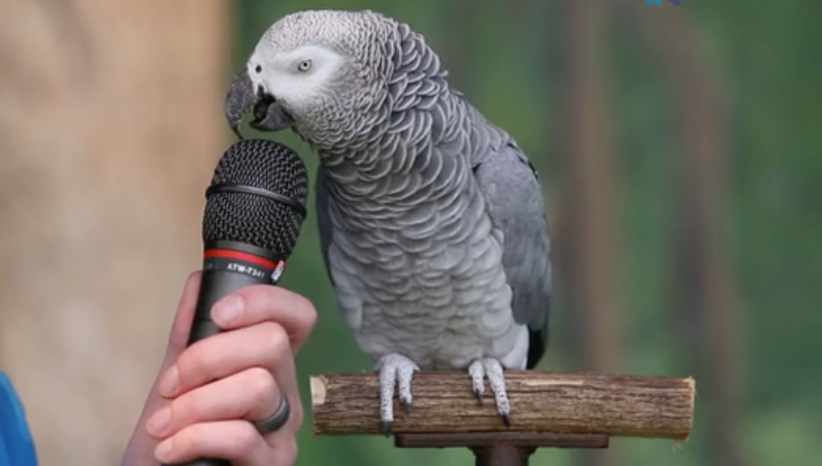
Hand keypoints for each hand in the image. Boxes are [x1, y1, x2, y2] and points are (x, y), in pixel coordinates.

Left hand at [122, 272, 316, 465]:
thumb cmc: (171, 440)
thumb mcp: (174, 381)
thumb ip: (190, 335)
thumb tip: (200, 283)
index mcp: (266, 366)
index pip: (296, 316)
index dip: (265, 302)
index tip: (218, 314)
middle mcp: (285, 394)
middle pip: (272, 342)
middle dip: (207, 358)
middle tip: (171, 385)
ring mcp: (282, 432)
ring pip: (257, 386)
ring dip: (194, 405)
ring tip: (163, 426)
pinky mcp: (272, 465)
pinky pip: (242, 436)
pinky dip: (193, 438)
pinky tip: (170, 450)